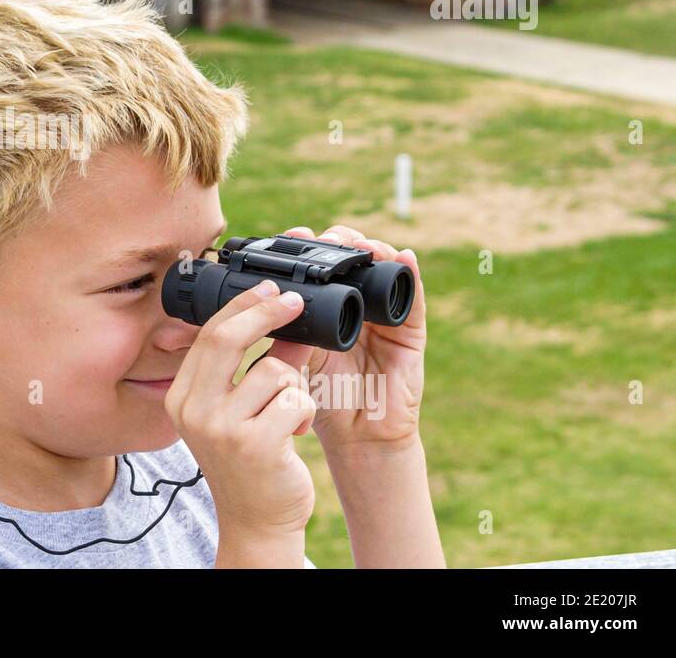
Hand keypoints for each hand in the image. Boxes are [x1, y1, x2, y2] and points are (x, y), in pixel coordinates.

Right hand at [165, 281, 318, 544]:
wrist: (257, 522)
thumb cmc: (251, 462)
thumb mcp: (240, 409)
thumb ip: (256, 364)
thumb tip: (287, 317)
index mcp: (181, 397)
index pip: (209, 335)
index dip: (242, 307)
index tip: (270, 290)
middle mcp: (193, 410)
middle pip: (228, 338)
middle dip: (266, 312)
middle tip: (294, 302)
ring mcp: (220, 428)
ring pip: (272, 370)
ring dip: (294, 386)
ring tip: (289, 413)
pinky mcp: (253, 445)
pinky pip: (293, 399)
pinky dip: (304, 411)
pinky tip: (296, 432)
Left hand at [267, 224, 427, 451]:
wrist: (357, 438)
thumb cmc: (322, 402)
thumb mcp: (293, 362)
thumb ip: (282, 335)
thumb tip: (262, 300)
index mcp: (323, 311)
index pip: (318, 267)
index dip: (307, 247)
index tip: (290, 235)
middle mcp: (354, 307)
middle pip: (350, 260)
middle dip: (337, 241)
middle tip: (321, 237)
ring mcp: (382, 317)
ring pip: (382, 269)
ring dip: (371, 249)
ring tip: (358, 243)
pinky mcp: (409, 333)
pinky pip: (413, 299)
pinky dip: (410, 274)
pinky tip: (404, 257)